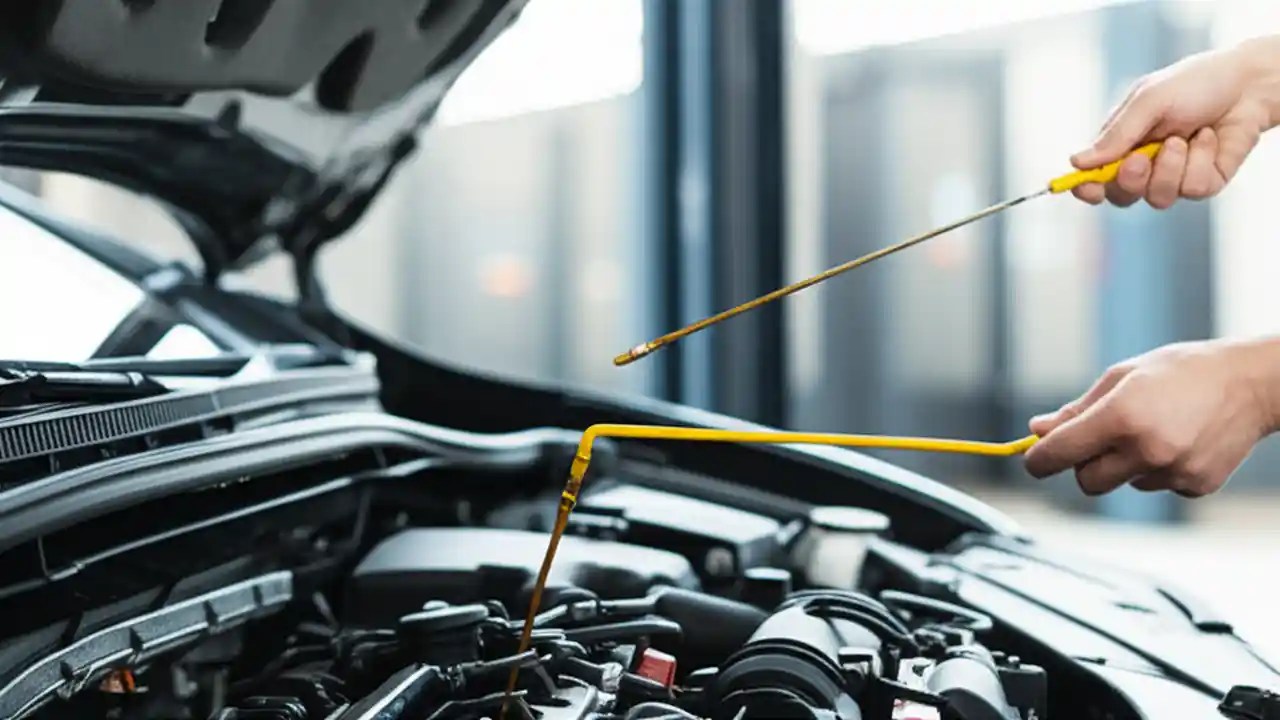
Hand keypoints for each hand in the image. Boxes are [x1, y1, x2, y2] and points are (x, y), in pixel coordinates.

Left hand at [1022, 338, 1279, 496]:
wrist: (1252, 383)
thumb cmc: (1182, 371)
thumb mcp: (1122, 377)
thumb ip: (1078, 409)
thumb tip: (1038, 430)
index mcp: (1122, 417)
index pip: (1060, 453)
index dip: (1038, 460)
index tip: (1033, 461)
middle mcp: (1146, 450)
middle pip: (1087, 482)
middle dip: (1083, 465)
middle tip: (1099, 440)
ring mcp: (1173, 472)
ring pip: (1123, 484)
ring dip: (1125, 465)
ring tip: (1155, 428)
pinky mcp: (1195, 486)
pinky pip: (1157, 486)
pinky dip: (1158, 470)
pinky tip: (1180, 441)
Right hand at [1072, 36, 1279, 208]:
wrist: (1249, 84)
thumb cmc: (1196, 83)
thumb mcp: (1148, 100)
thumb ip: (1116, 135)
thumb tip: (1077, 162)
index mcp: (1123, 143)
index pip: (1094, 177)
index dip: (1086, 189)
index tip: (1086, 189)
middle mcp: (1145, 164)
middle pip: (1122, 196)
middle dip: (1131, 180)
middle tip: (1141, 157)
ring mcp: (1175, 176)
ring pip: (1158, 198)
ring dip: (1171, 167)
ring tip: (1185, 137)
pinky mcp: (1204, 182)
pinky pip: (1192, 189)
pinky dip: (1200, 161)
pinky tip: (1208, 138)